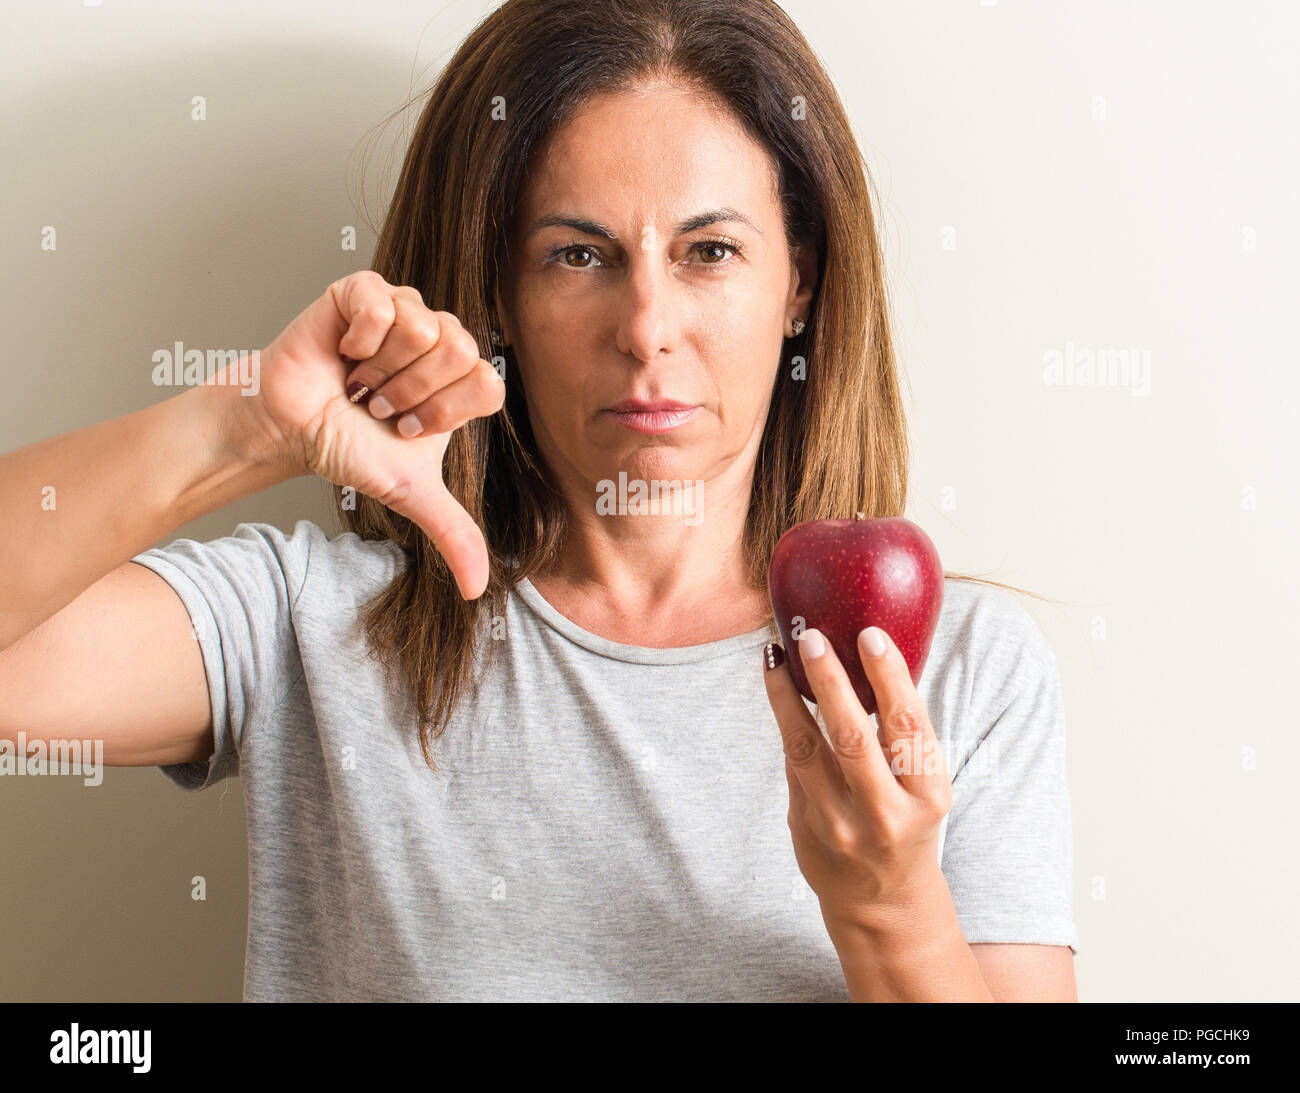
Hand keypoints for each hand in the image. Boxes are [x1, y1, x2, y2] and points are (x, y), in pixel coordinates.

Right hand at [249, 270, 505, 598]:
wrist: (290, 428)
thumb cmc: (348, 447)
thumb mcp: (409, 493)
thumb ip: (453, 532)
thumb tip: (476, 591)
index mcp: (461, 379)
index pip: (488, 383)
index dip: (445, 412)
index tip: (408, 427)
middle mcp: (439, 338)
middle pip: (459, 353)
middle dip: (411, 393)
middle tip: (378, 404)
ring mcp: (404, 308)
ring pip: (424, 329)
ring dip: (381, 370)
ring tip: (359, 381)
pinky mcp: (364, 290)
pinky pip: (384, 304)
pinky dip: (361, 340)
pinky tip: (345, 353)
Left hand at [762, 625, 951, 936]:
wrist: (882, 902)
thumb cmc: (907, 823)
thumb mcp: (923, 788)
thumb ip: (901, 736)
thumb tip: (868, 655)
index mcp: (927, 797)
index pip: (907, 727)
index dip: (889, 678)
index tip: (870, 636)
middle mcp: (884, 814)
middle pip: (851, 738)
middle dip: (829, 682)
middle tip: (812, 638)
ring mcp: (839, 825)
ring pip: (805, 749)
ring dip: (786, 696)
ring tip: (774, 657)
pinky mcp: (805, 828)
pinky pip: (792, 764)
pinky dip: (785, 721)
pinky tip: (777, 688)